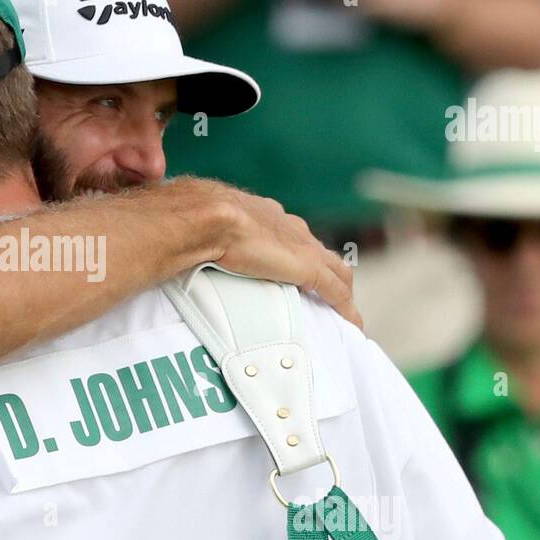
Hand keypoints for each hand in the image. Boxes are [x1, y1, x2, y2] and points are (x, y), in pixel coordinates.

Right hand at [202, 181, 360, 329]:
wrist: (208, 216)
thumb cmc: (196, 219)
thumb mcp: (206, 228)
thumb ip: (209, 238)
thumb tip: (188, 250)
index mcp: (266, 215)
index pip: (291, 236)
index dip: (298, 254)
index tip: (295, 271)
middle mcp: (290, 227)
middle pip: (320, 252)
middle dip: (329, 272)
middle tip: (329, 296)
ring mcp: (302, 247)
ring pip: (336, 271)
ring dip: (342, 291)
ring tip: (344, 313)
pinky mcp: (308, 268)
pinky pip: (336, 291)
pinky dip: (345, 308)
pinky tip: (351, 324)